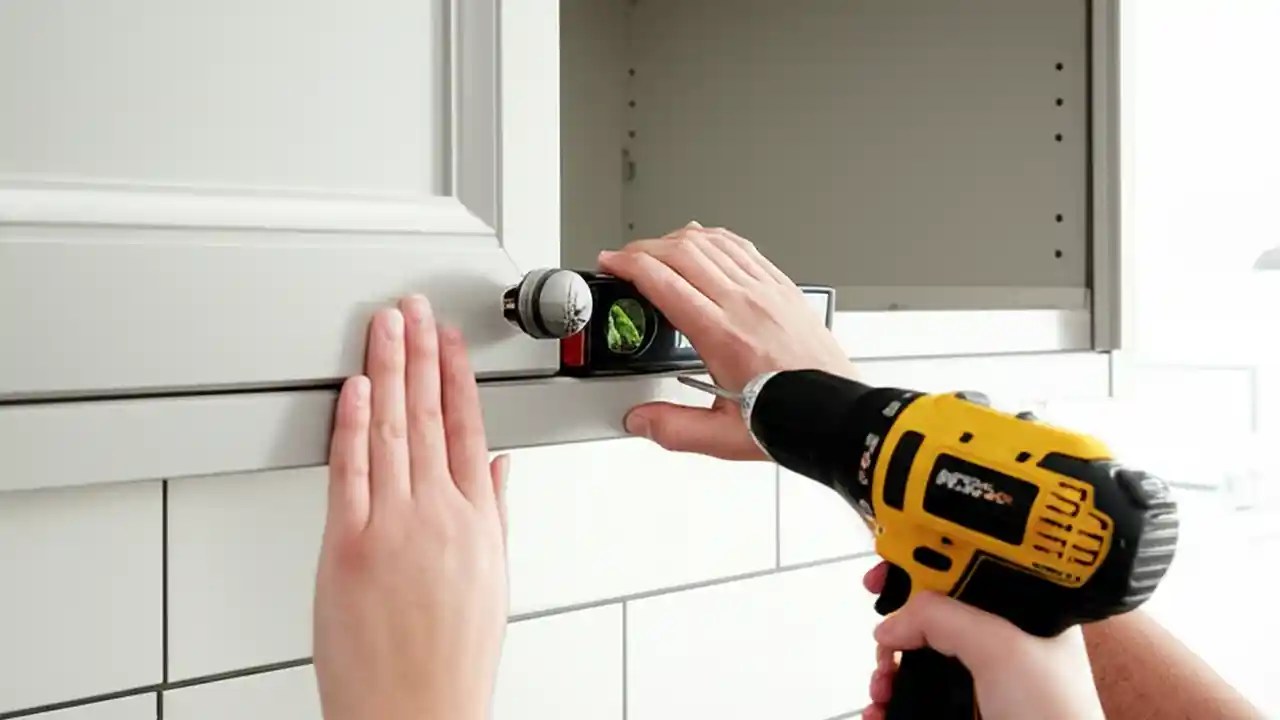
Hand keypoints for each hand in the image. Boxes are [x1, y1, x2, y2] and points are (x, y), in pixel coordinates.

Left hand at [313, 296, 509, 719]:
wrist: (418, 712)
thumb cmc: (452, 659)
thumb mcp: (491, 580)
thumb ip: (493, 514)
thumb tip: (498, 468)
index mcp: (478, 521)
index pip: (469, 427)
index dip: (458, 375)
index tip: (450, 339)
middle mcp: (440, 515)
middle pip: (430, 416)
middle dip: (421, 352)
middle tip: (413, 308)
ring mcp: (394, 526)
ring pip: (393, 430)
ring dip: (388, 369)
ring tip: (385, 325)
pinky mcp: (349, 546)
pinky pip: (351, 471)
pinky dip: (354, 424)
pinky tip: (357, 386)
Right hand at [598, 223, 854, 459]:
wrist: (839, 414)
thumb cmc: (794, 418)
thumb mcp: (724, 437)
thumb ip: (674, 429)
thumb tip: (639, 420)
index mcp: (724, 337)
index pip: (665, 282)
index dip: (630, 265)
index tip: (611, 263)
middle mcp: (746, 305)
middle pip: (684, 252)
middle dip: (644, 247)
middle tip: (625, 256)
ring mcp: (767, 292)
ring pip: (713, 243)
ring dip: (677, 239)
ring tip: (656, 248)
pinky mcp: (784, 289)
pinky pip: (743, 248)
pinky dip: (714, 238)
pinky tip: (704, 242)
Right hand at [861, 562, 1104, 719]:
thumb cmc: (1058, 717)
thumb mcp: (1000, 648)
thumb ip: (942, 618)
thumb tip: (893, 622)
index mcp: (1023, 612)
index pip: (964, 570)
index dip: (923, 563)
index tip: (889, 572)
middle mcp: (1001, 642)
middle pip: (931, 615)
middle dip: (897, 624)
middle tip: (883, 635)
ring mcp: (981, 680)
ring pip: (918, 658)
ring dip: (888, 667)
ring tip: (882, 685)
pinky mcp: (963, 709)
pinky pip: (915, 696)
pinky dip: (891, 700)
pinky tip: (882, 709)